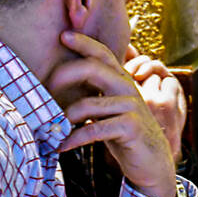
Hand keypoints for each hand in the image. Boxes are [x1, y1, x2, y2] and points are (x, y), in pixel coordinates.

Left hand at [47, 31, 176, 196]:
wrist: (151, 161)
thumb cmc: (123, 131)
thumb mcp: (108, 108)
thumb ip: (93, 93)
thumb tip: (59, 85)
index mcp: (120, 78)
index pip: (102, 53)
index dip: (83, 42)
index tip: (63, 35)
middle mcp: (127, 87)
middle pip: (93, 68)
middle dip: (65, 74)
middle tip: (46, 88)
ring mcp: (131, 106)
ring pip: (89, 104)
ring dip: (66, 116)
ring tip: (52, 127)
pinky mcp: (130, 126)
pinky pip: (94, 129)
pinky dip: (74, 138)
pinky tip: (63, 145)